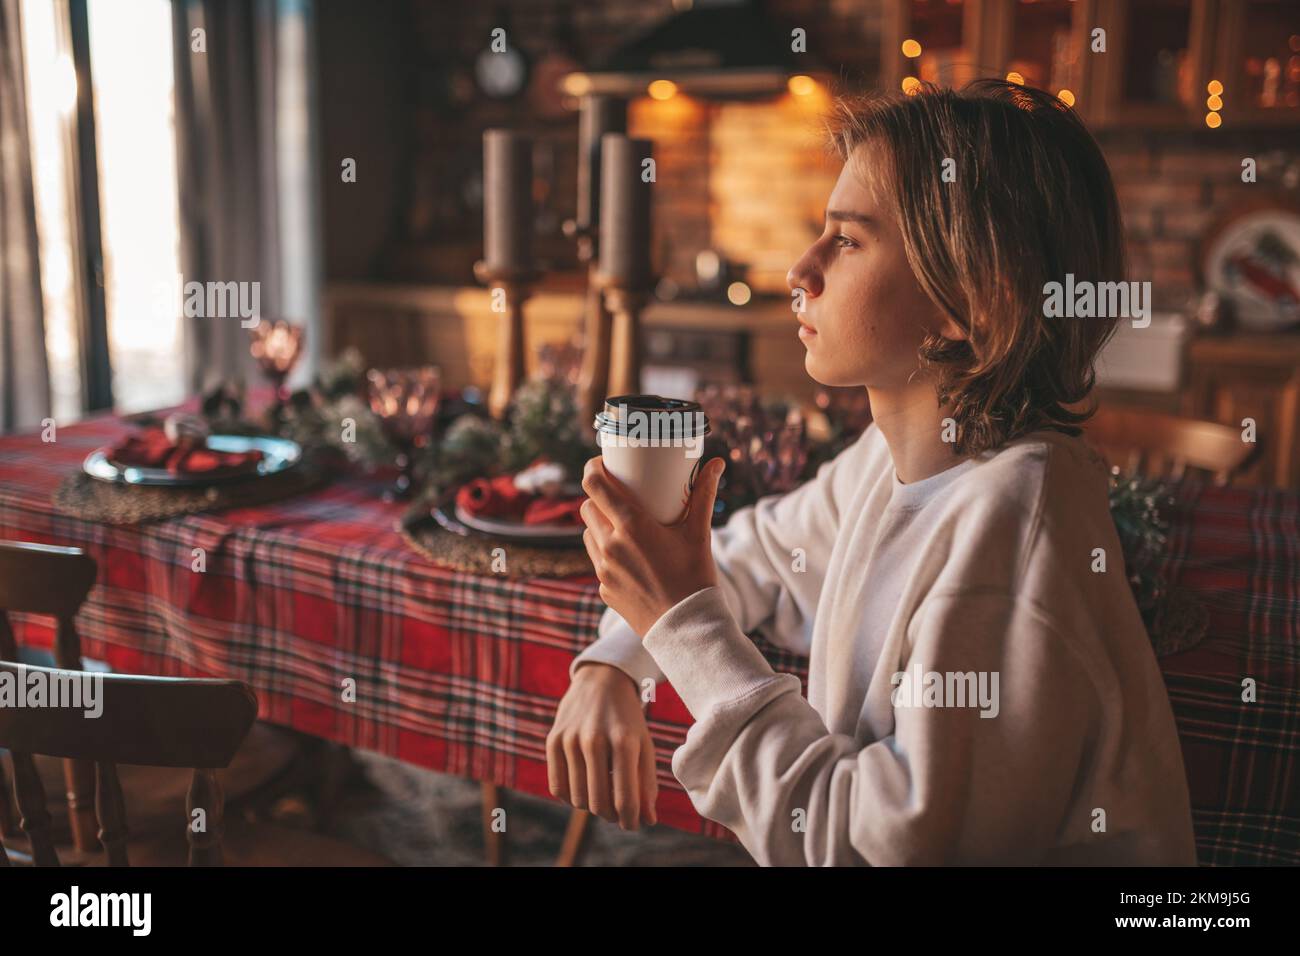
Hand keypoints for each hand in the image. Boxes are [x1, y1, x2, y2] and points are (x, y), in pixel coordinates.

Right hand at [547, 663, 657, 828]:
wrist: (601, 681)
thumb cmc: (628, 720)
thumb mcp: (644, 746)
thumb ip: (647, 784)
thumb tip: (648, 821)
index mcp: (624, 741)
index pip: (625, 798)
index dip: (630, 820)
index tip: (633, 824)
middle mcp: (594, 739)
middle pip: (599, 803)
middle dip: (611, 815)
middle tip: (618, 811)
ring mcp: (570, 739)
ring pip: (577, 799)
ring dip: (592, 806)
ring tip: (603, 793)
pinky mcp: (553, 740)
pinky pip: (557, 787)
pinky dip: (571, 797)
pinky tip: (583, 788)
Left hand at [580, 454, 725, 637]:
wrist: (686, 628)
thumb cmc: (695, 577)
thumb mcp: (699, 532)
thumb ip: (703, 494)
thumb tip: (717, 463)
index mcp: (631, 526)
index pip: (594, 485)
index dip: (592, 468)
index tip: (601, 463)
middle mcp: (610, 546)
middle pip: (588, 508)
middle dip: (598, 498)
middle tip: (616, 495)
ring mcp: (603, 570)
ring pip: (588, 534)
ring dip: (598, 525)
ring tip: (619, 525)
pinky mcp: (604, 589)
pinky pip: (597, 561)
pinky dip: (606, 552)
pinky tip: (626, 556)